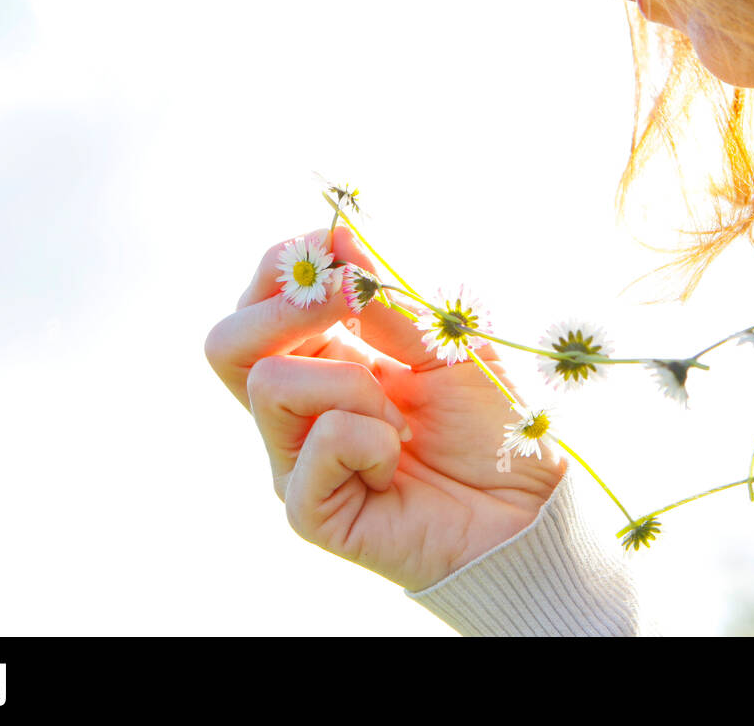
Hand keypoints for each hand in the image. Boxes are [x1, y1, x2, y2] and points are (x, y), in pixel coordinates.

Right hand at [204, 225, 566, 591]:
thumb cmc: (489, 424)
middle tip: (351, 303)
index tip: (343, 254)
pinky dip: (373, 439)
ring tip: (401, 417)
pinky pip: (319, 443)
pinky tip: (398, 464)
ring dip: (352, 383)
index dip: (290, 266)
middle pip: (227, 343)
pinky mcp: (309, 511)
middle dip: (286, 309)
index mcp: (324, 359)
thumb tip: (336, 241)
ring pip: (269, 383)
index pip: (261, 301)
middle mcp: (298, 410)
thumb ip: (388, 301)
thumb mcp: (445, 342)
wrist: (526, 506)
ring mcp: (296, 460)